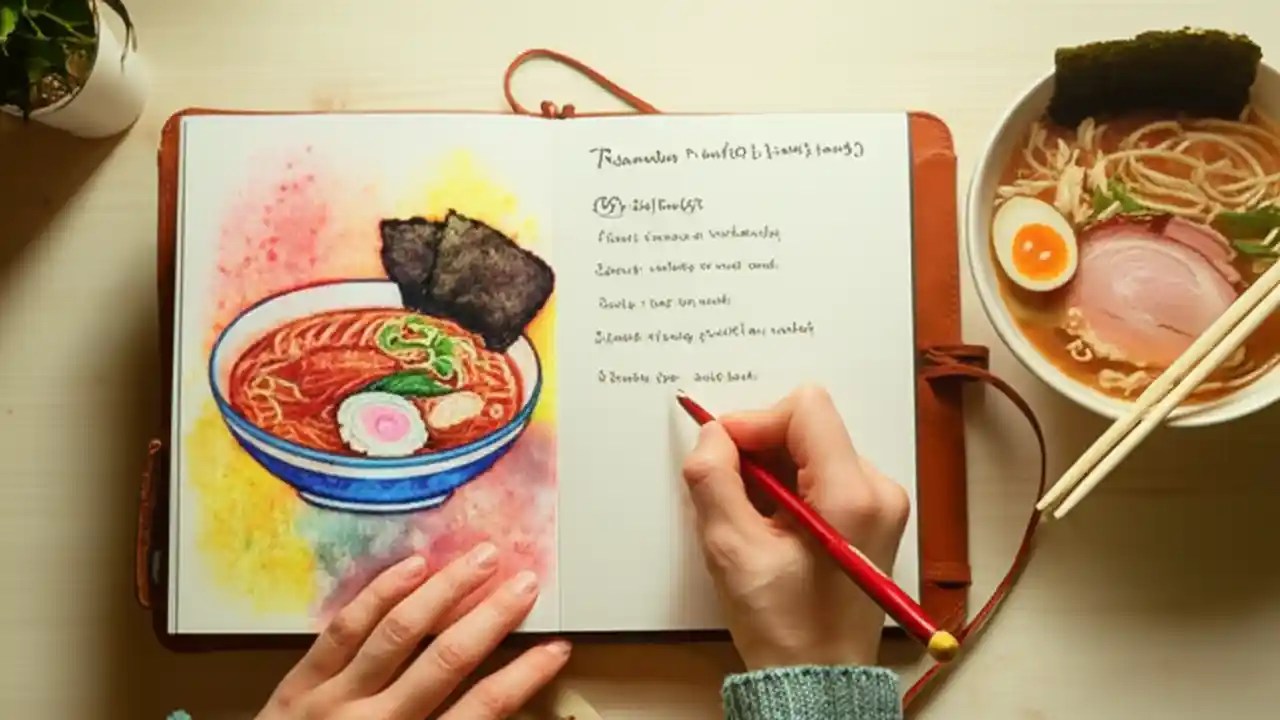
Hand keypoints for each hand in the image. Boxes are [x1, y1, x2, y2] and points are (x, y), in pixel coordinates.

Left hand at [255, 545, 569, 719]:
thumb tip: (493, 704)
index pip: (482, 712)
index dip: (524, 677)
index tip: (556, 648)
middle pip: (447, 660)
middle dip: (492, 616)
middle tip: (527, 580)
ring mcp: (333, 701)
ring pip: (399, 633)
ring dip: (445, 591)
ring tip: (481, 558)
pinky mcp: (299, 683)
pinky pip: (343, 629)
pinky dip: (380, 594)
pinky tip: (413, 566)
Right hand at [681, 385, 909, 669]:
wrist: (819, 678)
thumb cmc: (785, 627)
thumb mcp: (732, 551)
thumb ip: (714, 479)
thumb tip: (711, 435)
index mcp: (852, 495)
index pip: (805, 408)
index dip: (755, 421)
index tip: (723, 451)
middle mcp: (878, 490)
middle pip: (811, 426)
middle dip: (761, 448)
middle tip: (732, 491)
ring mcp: (880, 503)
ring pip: (814, 448)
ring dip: (773, 470)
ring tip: (753, 517)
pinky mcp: (873, 516)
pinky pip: (824, 474)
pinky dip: (790, 486)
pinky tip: (772, 525)